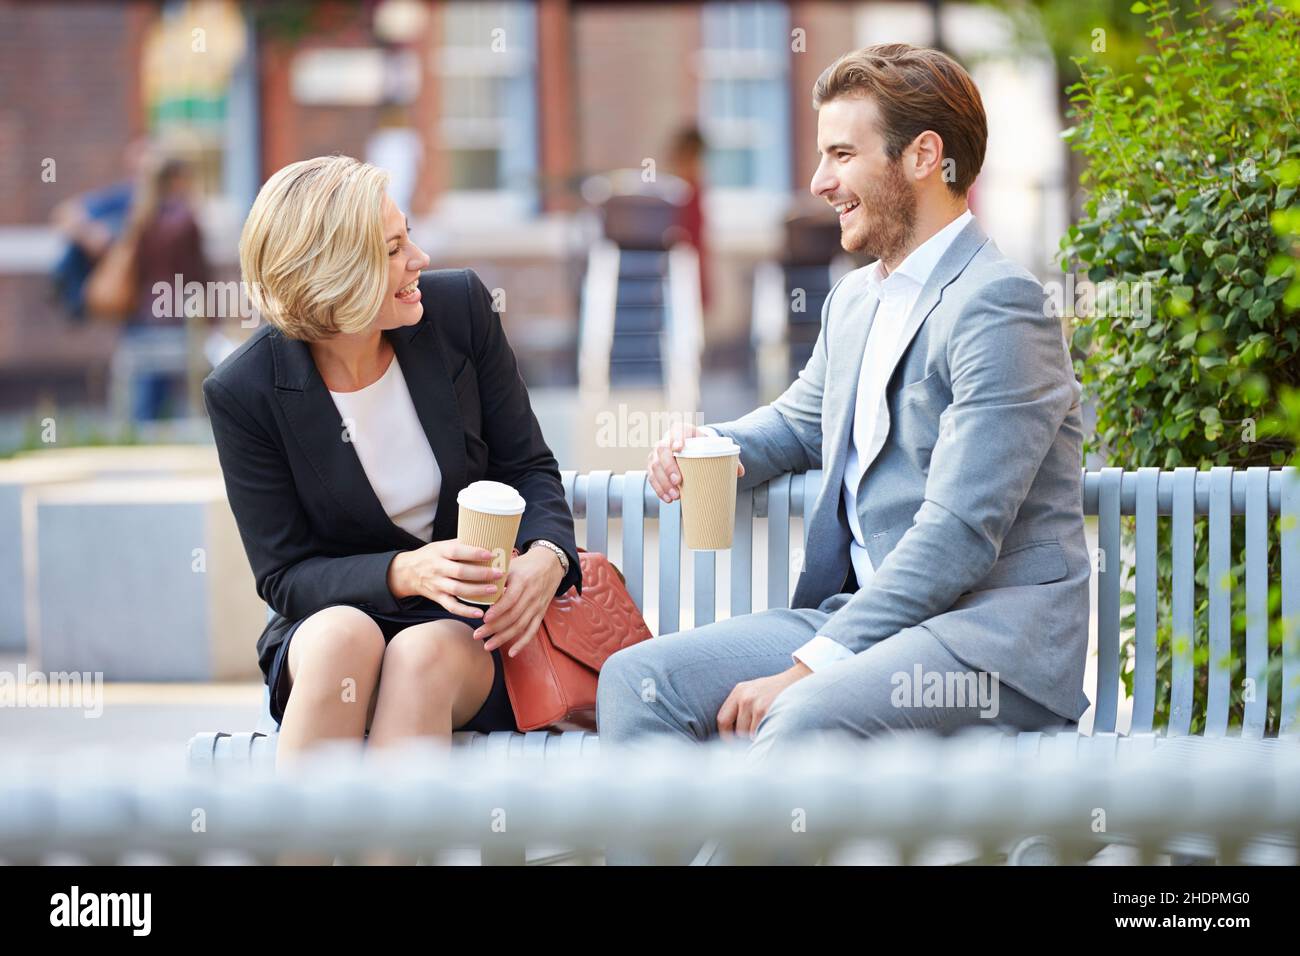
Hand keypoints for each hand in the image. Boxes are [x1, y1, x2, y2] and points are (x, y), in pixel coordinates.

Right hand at [387, 539, 504, 617]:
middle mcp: (437, 568)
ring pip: (458, 589)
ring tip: (494, 589)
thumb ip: (461, 544)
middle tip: (499, 573)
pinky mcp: (437, 598)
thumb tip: (489, 541)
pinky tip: (479, 612)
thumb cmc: (431, 556)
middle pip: (460, 572)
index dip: (474, 553)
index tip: (491, 554)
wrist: (407, 572)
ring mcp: (437, 584)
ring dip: (477, 591)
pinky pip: (451, 606)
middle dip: (481, 573)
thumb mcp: (441, 545)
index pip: (457, 551)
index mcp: (440, 552)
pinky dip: (465, 611)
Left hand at [473, 546, 564, 656]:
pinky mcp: (541, 613)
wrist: (550, 563)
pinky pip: (532, 630)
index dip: (498, 610)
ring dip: (504, 638)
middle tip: (477, 635)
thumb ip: (495, 576)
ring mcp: (537, 606)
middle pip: (513, 616)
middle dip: (494, 628)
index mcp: (522, 581)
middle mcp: (531, 595)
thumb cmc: (525, 564)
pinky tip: (511, 652)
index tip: (484, 618)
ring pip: (521, 626)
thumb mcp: (511, 564)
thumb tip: (474, 585)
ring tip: (488, 646)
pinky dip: (523, 643)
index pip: (511, 599)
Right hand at [646, 423, 743, 503]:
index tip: (679, 448)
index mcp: (682, 430)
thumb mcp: (713, 447)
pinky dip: (659, 489)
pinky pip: (652, 478)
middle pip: (662, 450)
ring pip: (654, 466)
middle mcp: (666, 440)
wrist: (690, 446)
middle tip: (678, 481)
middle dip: (668, 466)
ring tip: (675, 496)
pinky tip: (667, 499)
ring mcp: (657, 454)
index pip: (677, 430)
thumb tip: (740, 472)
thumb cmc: (702, 446)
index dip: (676, 438)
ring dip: (663, 482)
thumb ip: (728, 458)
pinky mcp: (654, 466)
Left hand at [716, 663, 810, 739]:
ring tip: (768, 731)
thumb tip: (732, 735)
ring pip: (749, 734)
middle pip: (737, 730)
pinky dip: (766, 736)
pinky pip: (760, 733)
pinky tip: (774, 730)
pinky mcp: (767, 711)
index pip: (723, 719)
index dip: (726, 735)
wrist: (801, 679)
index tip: (732, 743)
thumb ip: (742, 707)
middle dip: (745, 739)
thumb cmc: (777, 690)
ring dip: (757, 738)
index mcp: (739, 691)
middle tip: (755, 740)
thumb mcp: (755, 691)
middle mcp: (745, 697)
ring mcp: (756, 704)